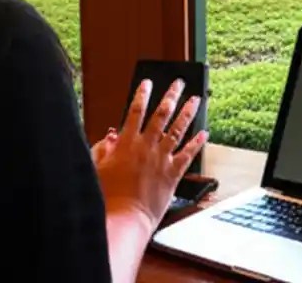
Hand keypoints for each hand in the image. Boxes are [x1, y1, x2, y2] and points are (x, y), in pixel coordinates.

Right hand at [93, 79, 208, 232]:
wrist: (125, 218)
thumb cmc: (108, 197)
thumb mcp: (97, 169)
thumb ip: (102, 150)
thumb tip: (110, 137)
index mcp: (126, 144)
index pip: (135, 112)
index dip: (141, 95)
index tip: (147, 83)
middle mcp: (146, 147)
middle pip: (161, 115)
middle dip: (171, 96)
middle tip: (179, 83)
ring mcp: (162, 159)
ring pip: (178, 130)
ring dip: (187, 113)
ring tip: (195, 100)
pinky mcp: (173, 174)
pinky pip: (188, 155)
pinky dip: (197, 143)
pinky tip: (204, 133)